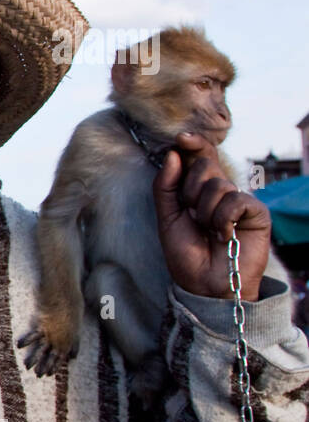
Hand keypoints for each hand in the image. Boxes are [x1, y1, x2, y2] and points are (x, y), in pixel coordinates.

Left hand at [153, 132, 270, 300]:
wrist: (204, 284)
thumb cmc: (186, 254)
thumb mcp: (167, 218)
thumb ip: (166, 186)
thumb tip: (173, 153)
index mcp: (198, 189)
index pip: (198, 157)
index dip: (193, 144)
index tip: (181, 138)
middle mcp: (219, 191)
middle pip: (204, 165)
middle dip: (190, 190)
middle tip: (192, 215)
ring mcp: (239, 200)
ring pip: (218, 183)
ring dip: (205, 211)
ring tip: (208, 231)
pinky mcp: (256, 212)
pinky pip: (235, 200)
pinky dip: (223, 220)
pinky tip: (225, 236)